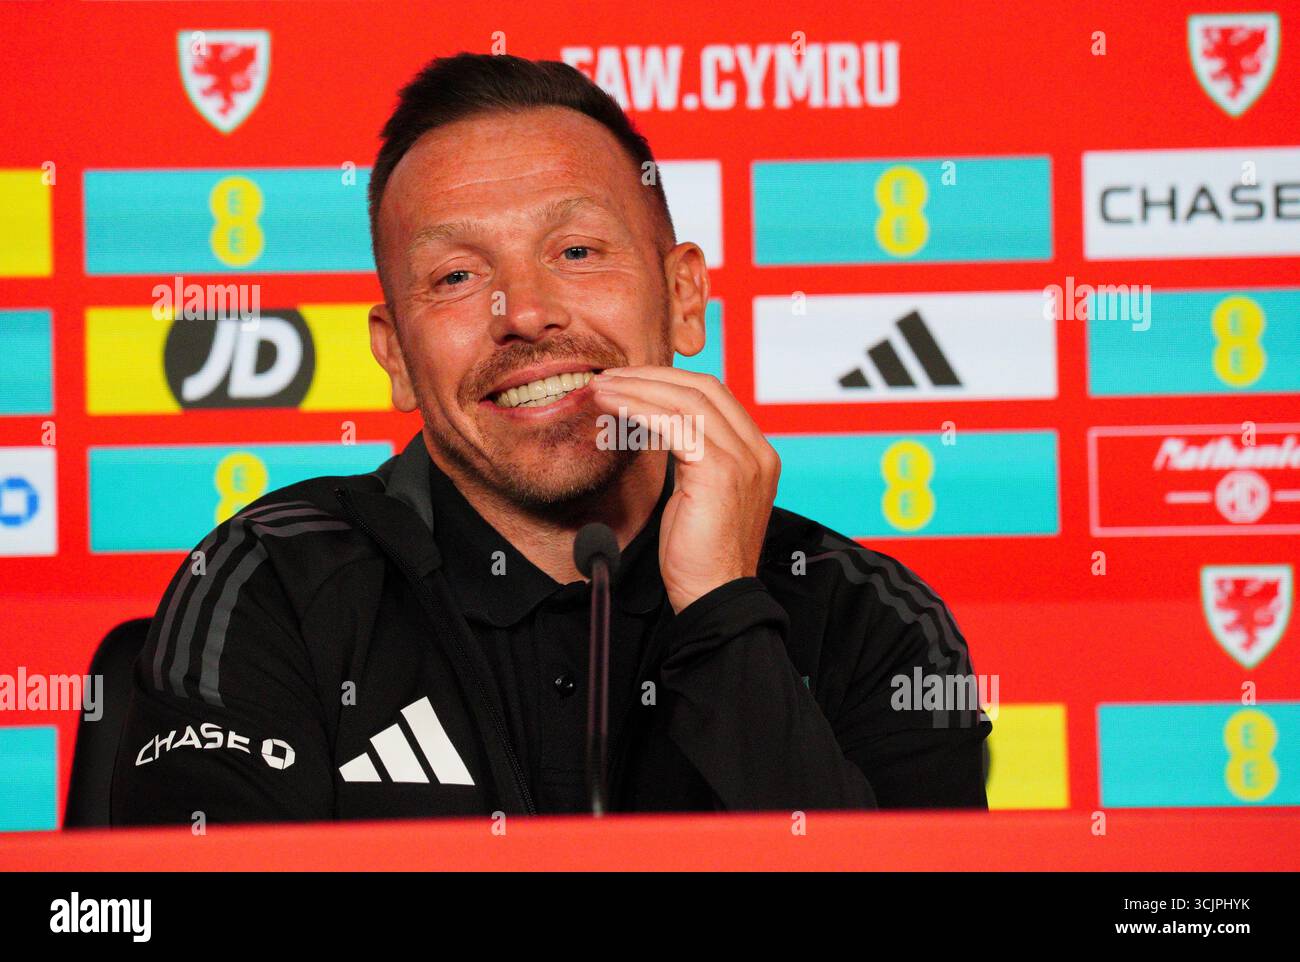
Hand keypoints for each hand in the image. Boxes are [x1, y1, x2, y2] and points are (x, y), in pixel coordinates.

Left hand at [591, 366, 780, 612]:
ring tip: (603, 388)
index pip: (715, 396)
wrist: (713, 596)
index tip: (630, 381)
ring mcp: (742, 460)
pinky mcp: (719, 472)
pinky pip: (674, 425)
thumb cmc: (700, 555)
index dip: (669, 381)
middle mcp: (757, 451)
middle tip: (610, 377)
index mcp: (757, 454)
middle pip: (703, 388)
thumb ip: (694, 457)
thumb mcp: (700, 494)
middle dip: (651, 377)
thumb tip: (661, 427)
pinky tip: (614, 408)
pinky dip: (639, 409)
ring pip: (686, 401)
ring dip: (639, 388)